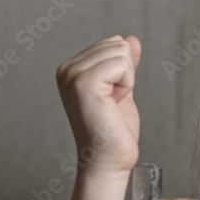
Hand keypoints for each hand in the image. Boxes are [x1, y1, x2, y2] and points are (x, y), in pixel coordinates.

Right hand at [55, 35, 141, 175]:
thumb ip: (124, 64)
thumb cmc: (114, 132)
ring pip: (121, 52)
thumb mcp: (122, 90)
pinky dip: (126, 85)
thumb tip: (132, 39)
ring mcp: (72, 75)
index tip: (112, 98)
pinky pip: (121, 64)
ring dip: (126, 81)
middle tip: (112, 103)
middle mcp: (67, 69)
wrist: (108, 161)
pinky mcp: (83, 83)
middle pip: (118, 44)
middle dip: (126, 74)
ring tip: (111, 105)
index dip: (123, 71)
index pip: (113, 43)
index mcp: (72, 69)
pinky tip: (113, 104)